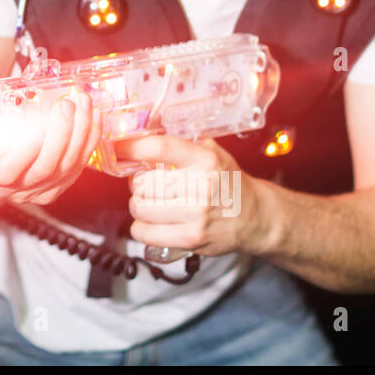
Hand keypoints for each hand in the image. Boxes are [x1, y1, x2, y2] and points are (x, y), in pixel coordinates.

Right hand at [0, 86, 99, 206]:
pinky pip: (78, 168)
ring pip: (66, 169)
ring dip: (80, 134)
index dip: (26, 150)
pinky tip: (92, 118)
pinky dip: (89, 142)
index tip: (37, 125)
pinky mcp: (56, 188)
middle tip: (65, 105)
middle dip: (61, 135)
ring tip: (83, 104)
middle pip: (44, 169)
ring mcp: (36, 192)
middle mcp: (13, 190)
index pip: (10, 171)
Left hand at [117, 136, 268, 257]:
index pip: (159, 148)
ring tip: (149, 203)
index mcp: (205, 160)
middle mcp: (201, 187)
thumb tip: (144, 135)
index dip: (132, 147)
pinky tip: (152, 222)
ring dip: (138, 205)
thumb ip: (183, 143)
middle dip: (137, 183)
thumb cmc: (228, 183)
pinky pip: (144, 233)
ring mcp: (196, 215)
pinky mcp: (190, 238)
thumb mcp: (213, 153)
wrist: (255, 217)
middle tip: (144, 184)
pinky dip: (141, 228)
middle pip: (142, 182)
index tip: (119, 147)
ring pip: (139, 208)